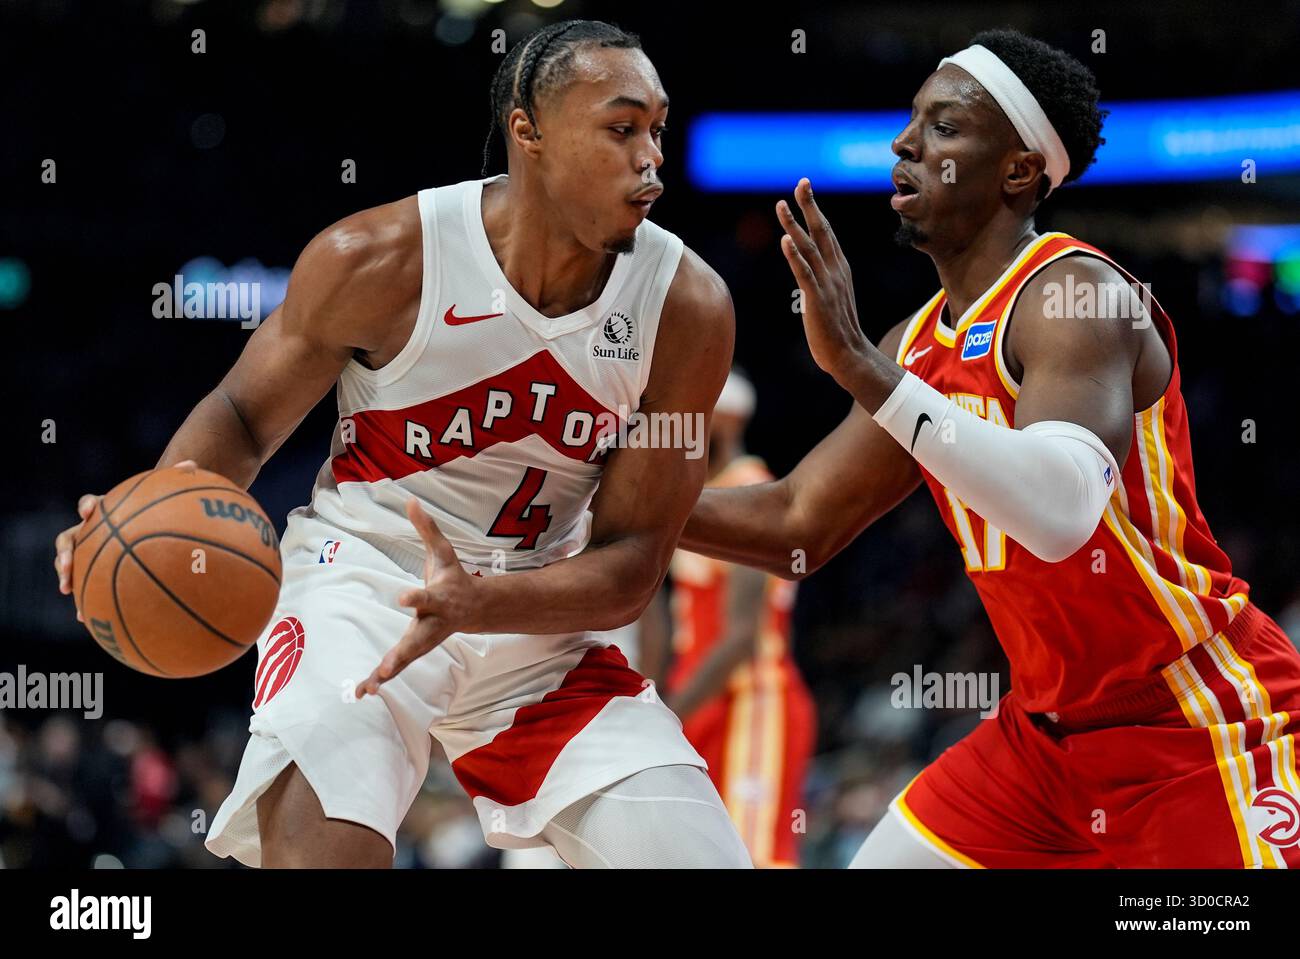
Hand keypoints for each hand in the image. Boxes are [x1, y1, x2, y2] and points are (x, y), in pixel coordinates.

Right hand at [54, 460, 197, 618]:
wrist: (147, 522)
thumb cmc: (156, 509)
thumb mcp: (165, 496)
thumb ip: (176, 481)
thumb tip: (193, 465)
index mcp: (105, 511)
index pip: (89, 504)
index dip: (87, 507)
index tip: (90, 512)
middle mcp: (90, 531)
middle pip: (68, 538)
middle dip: (64, 552)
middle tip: (66, 563)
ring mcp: (89, 552)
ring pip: (69, 564)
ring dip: (65, 576)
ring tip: (67, 590)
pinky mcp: (94, 571)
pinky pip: (86, 587)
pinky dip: (85, 602)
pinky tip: (86, 620)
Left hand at [356, 498, 479, 697]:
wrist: (475, 608)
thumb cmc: (454, 577)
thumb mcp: (443, 552)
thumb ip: (427, 528)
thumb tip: (411, 500)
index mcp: (439, 600)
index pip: (426, 599)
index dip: (415, 599)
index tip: (401, 599)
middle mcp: (431, 624)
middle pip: (416, 642)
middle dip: (400, 656)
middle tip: (385, 669)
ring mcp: (424, 640)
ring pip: (404, 661)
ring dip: (385, 675)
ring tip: (366, 690)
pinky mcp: (415, 649)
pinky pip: (396, 667)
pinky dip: (379, 680)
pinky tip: (361, 693)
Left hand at [777, 178, 874, 384]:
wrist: (849, 355)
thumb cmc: (837, 329)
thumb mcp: (829, 296)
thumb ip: (820, 279)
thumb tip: (808, 267)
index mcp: (839, 269)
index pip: (826, 233)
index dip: (815, 210)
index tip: (805, 189)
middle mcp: (835, 271)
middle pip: (821, 231)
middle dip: (809, 206)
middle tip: (801, 183)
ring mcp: (826, 284)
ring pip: (809, 248)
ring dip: (794, 226)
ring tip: (781, 206)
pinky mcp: (817, 300)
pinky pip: (804, 274)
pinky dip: (794, 256)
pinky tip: (785, 241)